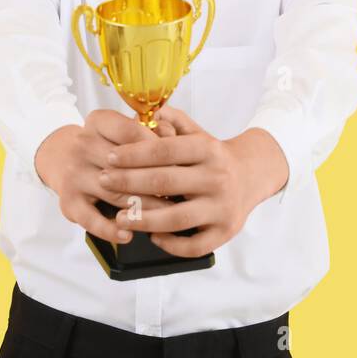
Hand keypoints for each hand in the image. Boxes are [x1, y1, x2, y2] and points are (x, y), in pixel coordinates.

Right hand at [34, 109, 177, 246]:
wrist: (61, 158)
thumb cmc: (104, 145)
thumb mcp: (122, 130)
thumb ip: (149, 130)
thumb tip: (170, 134)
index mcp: (98, 122)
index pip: (131, 131)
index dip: (158, 147)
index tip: (180, 161)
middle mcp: (82, 145)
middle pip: (126, 167)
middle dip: (157, 182)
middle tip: (183, 193)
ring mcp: (73, 174)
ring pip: (115, 194)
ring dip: (143, 208)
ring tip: (167, 216)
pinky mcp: (68, 201)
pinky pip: (91, 220)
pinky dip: (110, 230)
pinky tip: (127, 235)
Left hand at [100, 105, 288, 257]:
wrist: (252, 175)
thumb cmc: (214, 156)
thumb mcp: (198, 133)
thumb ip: (175, 122)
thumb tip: (153, 112)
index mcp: (209, 150)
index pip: (165, 150)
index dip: (133, 154)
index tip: (110, 158)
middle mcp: (217, 177)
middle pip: (165, 182)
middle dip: (129, 183)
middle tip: (103, 181)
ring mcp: (222, 207)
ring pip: (176, 218)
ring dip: (143, 219)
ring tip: (120, 216)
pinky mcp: (226, 232)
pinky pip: (194, 245)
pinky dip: (171, 244)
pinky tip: (153, 236)